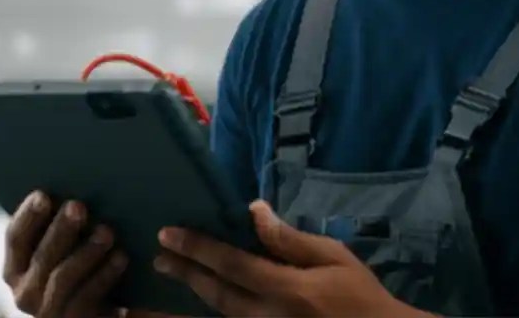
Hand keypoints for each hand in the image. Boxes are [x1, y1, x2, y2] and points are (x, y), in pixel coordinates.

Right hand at [3, 191, 129, 317]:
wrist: (100, 310)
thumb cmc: (80, 265)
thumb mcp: (62, 248)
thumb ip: (58, 225)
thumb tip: (71, 179)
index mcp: (15, 268)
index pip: (14, 238)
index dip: (28, 215)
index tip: (44, 194)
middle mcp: (24, 294)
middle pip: (41, 256)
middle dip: (60, 229)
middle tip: (79, 206)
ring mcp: (48, 312)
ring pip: (63, 277)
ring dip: (86, 251)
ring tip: (107, 231)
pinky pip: (88, 297)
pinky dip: (105, 274)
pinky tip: (121, 257)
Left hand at [153, 200, 428, 317]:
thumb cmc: (360, 295)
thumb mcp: (333, 257)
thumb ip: (289, 239)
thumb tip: (254, 211)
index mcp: (286, 290)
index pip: (230, 264)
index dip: (197, 247)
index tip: (169, 233)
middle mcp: (268, 317)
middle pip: (215, 293)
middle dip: (185, 271)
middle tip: (159, 254)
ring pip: (221, 311)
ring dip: (195, 289)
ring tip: (174, 270)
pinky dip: (216, 306)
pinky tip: (205, 292)